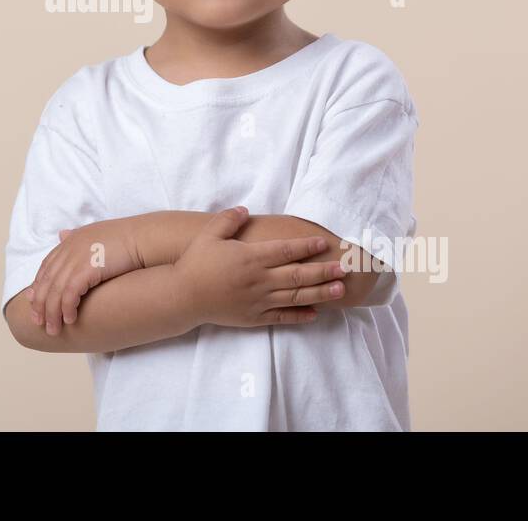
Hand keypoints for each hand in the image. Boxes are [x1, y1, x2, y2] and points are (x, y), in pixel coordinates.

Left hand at [26, 217, 141, 335]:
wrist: (144, 238)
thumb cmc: (126, 237)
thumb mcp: (95, 233)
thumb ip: (76, 237)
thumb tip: (61, 234)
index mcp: (70, 240)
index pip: (46, 266)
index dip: (38, 285)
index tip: (34, 301)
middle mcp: (69, 248)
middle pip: (46, 281)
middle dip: (39, 304)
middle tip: (38, 322)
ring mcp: (76, 259)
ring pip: (55, 291)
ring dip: (52, 313)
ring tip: (54, 329)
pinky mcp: (86, 270)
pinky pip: (69, 294)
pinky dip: (66, 309)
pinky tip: (70, 320)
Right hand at [172, 206, 346, 327]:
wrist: (183, 296)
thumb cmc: (196, 263)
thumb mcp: (209, 234)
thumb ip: (228, 220)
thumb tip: (245, 210)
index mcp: (251, 257)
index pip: (286, 250)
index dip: (307, 246)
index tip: (324, 243)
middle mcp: (259, 279)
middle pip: (298, 274)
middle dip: (324, 271)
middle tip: (345, 268)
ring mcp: (258, 300)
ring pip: (296, 296)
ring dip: (320, 293)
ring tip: (339, 290)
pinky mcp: (254, 317)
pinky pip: (282, 317)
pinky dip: (300, 316)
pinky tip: (315, 313)